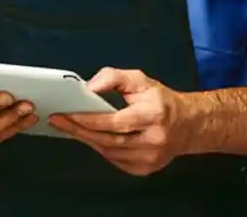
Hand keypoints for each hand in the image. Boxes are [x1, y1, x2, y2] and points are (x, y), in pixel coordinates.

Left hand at [48, 67, 198, 175]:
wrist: (188, 125)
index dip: (88, 119)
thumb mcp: (140, 80)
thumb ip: (113, 77)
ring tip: (70, 127)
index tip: (66, 113)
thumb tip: (89, 87)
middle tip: (58, 121)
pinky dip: (100, 148)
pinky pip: (115, 160)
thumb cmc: (161, 101)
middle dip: (79, 130)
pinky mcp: (146, 168)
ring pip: (109, 152)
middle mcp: (154, 139)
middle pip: (108, 140)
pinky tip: (91, 137)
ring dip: (87, 139)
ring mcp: (151, 157)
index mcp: (153, 115)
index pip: (114, 122)